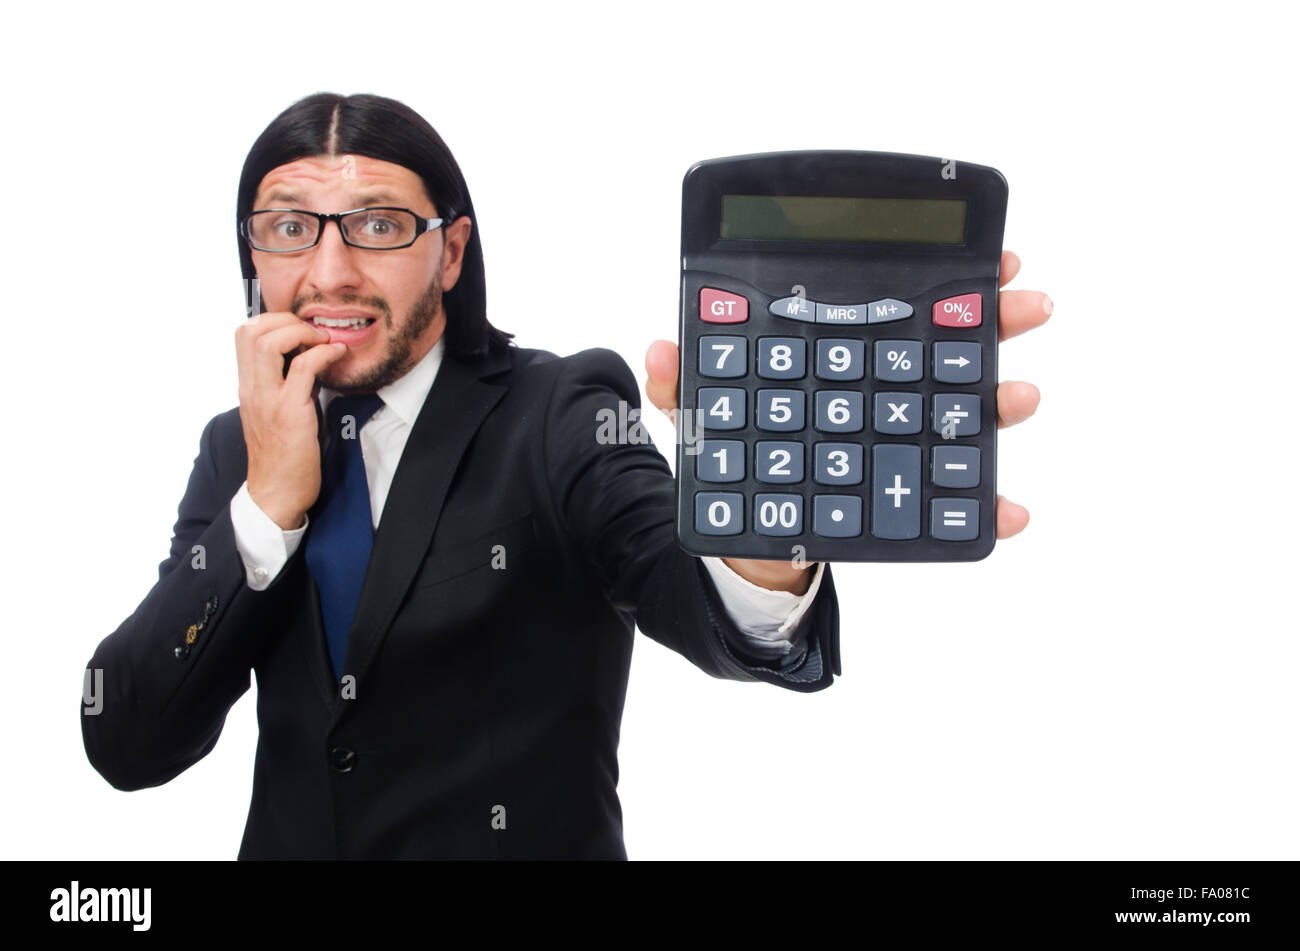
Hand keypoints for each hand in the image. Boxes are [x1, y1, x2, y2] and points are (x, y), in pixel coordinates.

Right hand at [235, 312, 348, 529]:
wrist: (276, 493)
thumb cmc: (281, 456)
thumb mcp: (274, 412)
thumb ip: (284, 385)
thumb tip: (308, 361)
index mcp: (247, 387)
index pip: (243, 334)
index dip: (273, 321)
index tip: (300, 331)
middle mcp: (251, 389)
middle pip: (249, 330)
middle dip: (285, 318)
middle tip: (312, 331)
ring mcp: (268, 400)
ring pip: (269, 342)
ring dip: (302, 332)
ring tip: (323, 341)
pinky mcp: (290, 413)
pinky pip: (304, 367)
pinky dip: (324, 353)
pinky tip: (338, 356)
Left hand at [644, 250, 1049, 587]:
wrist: (747, 541)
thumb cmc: (736, 460)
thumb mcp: (701, 419)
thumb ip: (683, 386)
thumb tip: (659, 351)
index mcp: (841, 355)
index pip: (894, 304)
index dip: (942, 277)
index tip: (987, 261)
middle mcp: (881, 393)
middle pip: (947, 348)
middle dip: (995, 321)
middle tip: (1029, 305)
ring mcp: (897, 445)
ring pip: (962, 416)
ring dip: (1000, 403)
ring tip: (1021, 395)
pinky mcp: (904, 502)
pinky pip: (954, 505)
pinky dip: (985, 509)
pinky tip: (1009, 511)